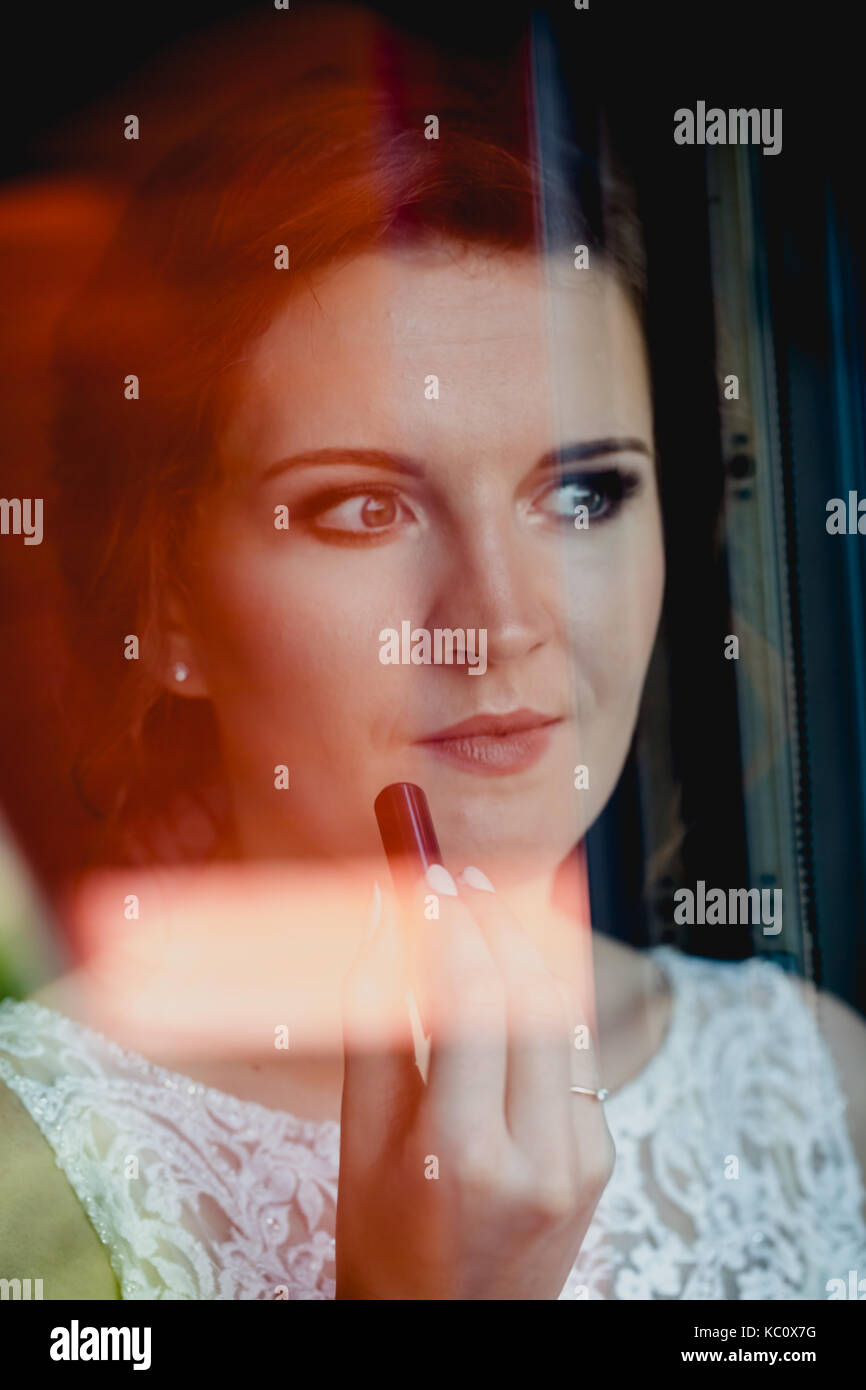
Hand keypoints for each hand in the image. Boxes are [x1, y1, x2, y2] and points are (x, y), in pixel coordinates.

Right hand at [336, 865, 613, 1298]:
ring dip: (528, 957)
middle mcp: (537, 1154)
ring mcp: (581, 1159)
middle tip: (462, 883)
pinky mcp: (600, 1159)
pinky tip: (509, 990)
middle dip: (497, 924)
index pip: (472, 999)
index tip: (430, 879)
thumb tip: (388, 928)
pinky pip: (575, 1059)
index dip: (452, 924)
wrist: (451, 1335)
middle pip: (533, 996)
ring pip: (565, 1019)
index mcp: (460, 1153)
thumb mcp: (358, 1142)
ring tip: (487, 916)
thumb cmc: (384, 1241)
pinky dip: (542, 1012)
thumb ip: (373, 1027)